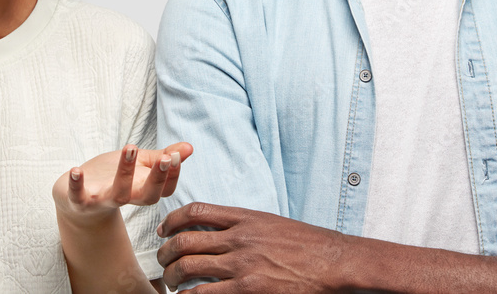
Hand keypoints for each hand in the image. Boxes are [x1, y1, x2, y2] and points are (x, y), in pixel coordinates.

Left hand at [53, 142, 192, 225]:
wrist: (75, 198)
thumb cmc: (110, 178)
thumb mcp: (138, 166)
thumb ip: (162, 157)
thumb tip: (190, 148)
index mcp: (142, 190)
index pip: (165, 189)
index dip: (172, 174)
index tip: (175, 155)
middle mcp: (126, 199)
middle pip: (148, 197)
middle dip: (157, 179)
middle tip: (165, 159)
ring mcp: (103, 201)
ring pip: (118, 195)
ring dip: (125, 173)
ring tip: (131, 147)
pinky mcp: (80, 201)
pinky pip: (79, 196)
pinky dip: (77, 185)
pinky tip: (76, 170)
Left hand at [156, 202, 345, 291]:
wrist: (334, 264)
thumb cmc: (307, 246)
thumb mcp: (272, 224)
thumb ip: (243, 226)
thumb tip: (215, 231)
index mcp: (245, 218)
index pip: (196, 211)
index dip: (172, 220)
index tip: (164, 230)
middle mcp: (239, 238)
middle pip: (185, 240)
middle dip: (165, 252)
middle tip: (162, 262)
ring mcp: (242, 265)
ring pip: (188, 267)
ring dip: (172, 277)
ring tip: (170, 284)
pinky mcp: (247, 290)